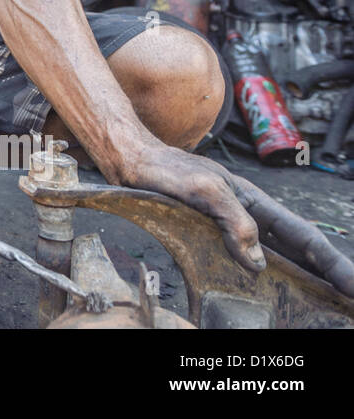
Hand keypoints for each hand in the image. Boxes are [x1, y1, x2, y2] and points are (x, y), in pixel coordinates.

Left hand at [121, 143, 353, 295]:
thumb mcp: (204, 190)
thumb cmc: (166, 169)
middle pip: (296, 250)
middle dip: (325, 275)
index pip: (304, 237)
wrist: (132, 161)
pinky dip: (260, 277)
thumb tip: (258, 263)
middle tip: (346, 303)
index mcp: (255, 203)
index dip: (332, 264)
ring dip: (296, 279)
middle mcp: (248, 215)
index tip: (353, 288)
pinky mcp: (209, 233)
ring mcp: (229, 225)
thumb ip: (234, 221)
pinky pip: (243, 260)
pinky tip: (263, 291)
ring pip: (273, 256)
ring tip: (317, 303)